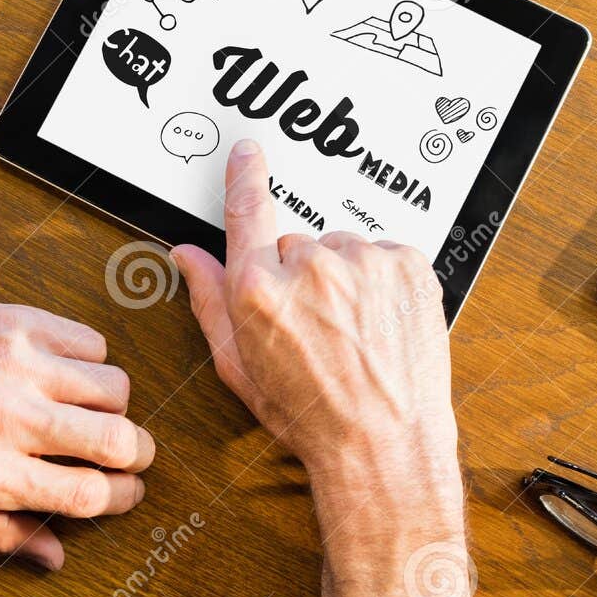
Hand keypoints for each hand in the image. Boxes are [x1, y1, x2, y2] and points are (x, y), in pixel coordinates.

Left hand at [0, 291, 154, 567]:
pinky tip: (65, 371)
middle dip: (139, 453)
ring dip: (113, 405)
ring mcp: (20, 365)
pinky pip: (92, 343)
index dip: (122, 498)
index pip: (88, 494)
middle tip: (132, 453)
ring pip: (115, 387)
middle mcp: (11, 420)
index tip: (127, 491)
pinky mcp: (22, 322)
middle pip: (118, 441)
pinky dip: (90, 360)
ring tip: (91, 409)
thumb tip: (56, 556)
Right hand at [172, 140, 477, 596]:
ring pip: (341, 250)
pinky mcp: (407, 265)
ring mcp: (364, 263)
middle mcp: (311, 268)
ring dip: (343, 278)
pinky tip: (378, 323)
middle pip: (293, 244)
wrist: (385, 444)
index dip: (245, 176)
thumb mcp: (240, 368)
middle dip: (298, 275)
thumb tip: (189, 257)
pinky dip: (380, 281)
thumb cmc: (313, 416)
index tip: (247, 152)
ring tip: (351, 331)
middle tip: (313, 326)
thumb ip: (210, 302)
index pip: (247, 211)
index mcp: (260, 291)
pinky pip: (382, 255)